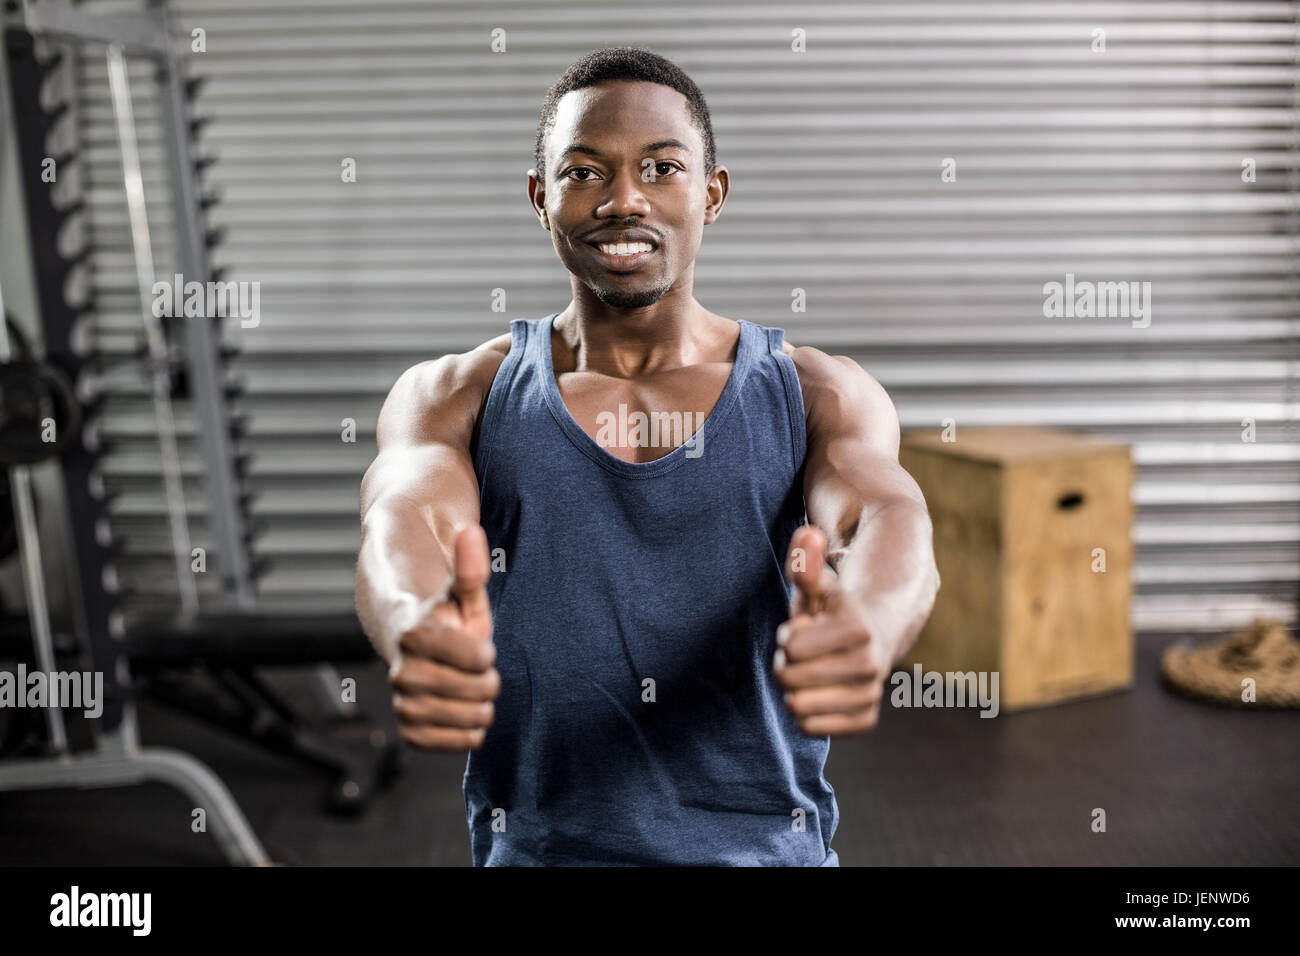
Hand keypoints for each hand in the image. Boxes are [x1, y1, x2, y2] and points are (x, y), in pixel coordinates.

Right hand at [389, 524, 498, 749]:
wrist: (406, 637)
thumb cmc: (443, 610)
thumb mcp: (462, 589)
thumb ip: (470, 565)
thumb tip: (470, 529)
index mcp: (416, 631)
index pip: (474, 656)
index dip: (483, 653)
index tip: (479, 645)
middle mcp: (401, 668)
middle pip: (473, 690)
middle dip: (486, 681)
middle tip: (478, 670)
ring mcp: (401, 699)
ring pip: (462, 720)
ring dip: (478, 709)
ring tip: (473, 692)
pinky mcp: (405, 726)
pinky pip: (441, 744)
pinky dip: (461, 735)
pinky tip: (465, 715)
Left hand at [775, 525, 889, 736]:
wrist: (874, 636)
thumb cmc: (835, 609)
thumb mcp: (818, 584)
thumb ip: (806, 561)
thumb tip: (807, 534)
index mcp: (858, 629)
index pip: (791, 647)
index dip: (789, 635)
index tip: (805, 626)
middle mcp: (871, 665)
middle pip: (789, 679)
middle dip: (788, 662)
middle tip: (806, 651)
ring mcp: (871, 695)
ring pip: (797, 707)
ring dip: (795, 688)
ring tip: (812, 669)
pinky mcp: (865, 720)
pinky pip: (810, 728)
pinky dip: (806, 713)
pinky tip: (819, 691)